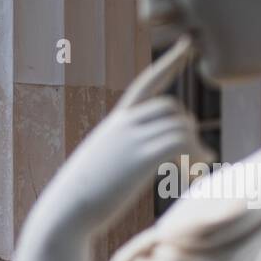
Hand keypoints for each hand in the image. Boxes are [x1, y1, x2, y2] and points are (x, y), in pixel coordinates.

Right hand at [34, 36, 212, 236]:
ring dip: (194, 146)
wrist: (64, 216)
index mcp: (113, 126)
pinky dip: (196, 155)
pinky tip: (194, 173)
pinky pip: (182, 142)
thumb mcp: (97, 170)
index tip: (188, 44)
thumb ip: (117, 158)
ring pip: (180, 125)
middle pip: (171, 107)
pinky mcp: (142, 158)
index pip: (145, 85)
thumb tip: (133, 165)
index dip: (169, 63)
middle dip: (186, 128)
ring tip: (195, 169)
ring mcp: (131, 140)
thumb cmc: (78, 202)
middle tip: (195, 156)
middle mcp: (122, 126)